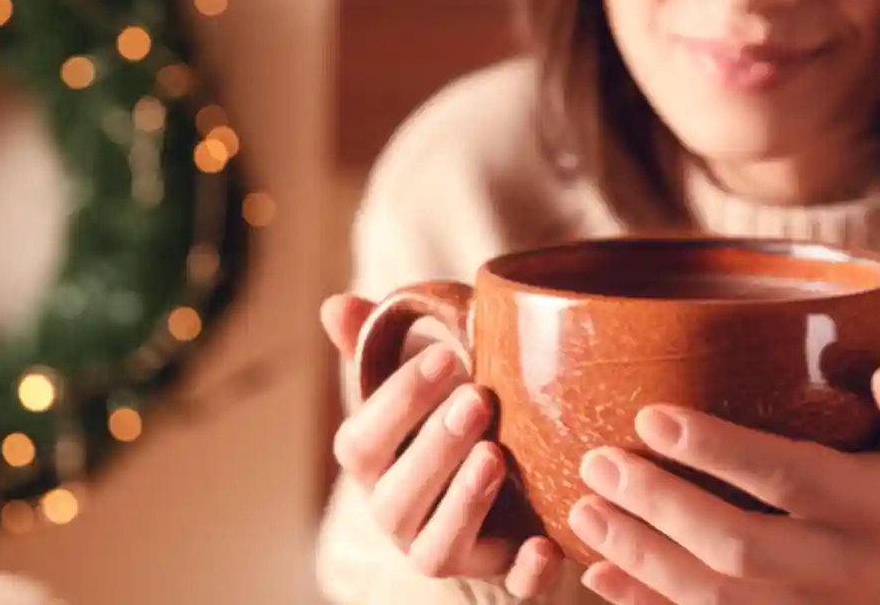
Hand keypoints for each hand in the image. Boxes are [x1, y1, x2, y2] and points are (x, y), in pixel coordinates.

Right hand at [322, 294, 563, 597]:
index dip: (397, 402)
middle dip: (434, 447)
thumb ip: (379, 347)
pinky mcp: (501, 578)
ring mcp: (447, 551)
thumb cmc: (449, 426)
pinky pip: (509, 589)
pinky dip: (525, 572)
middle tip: (477, 400)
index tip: (444, 356)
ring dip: (464, 504)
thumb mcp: (421, 384)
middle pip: (397, 496)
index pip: (361, 444)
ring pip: (437, 548)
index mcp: (377, 467)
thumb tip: (335, 304)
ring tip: (496, 458)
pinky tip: (545, 545)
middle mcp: (401, 516)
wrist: (501, 498)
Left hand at [570, 358, 879, 604]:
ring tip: (584, 510)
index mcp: (873, 510)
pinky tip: (598, 573)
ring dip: (639, 557)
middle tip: (598, 461)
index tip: (651, 416)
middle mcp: (839, 573)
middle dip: (659, 506)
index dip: (718, 450)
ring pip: (712, 599)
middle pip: (737, 548)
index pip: (789, 477)